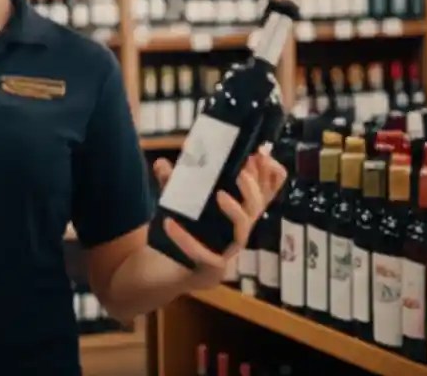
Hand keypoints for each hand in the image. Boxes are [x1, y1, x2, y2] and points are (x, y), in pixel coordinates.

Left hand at [153, 144, 287, 287]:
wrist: (159, 273)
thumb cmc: (177, 235)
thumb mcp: (175, 204)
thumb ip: (171, 184)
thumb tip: (162, 162)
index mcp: (235, 215)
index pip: (263, 194)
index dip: (268, 176)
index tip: (259, 154)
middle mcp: (236, 233)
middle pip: (257, 210)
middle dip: (253, 189)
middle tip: (242, 171)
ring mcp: (227, 254)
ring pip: (242, 233)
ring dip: (235, 212)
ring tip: (220, 194)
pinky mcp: (210, 271)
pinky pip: (204, 255)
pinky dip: (186, 239)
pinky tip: (170, 224)